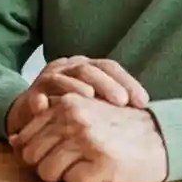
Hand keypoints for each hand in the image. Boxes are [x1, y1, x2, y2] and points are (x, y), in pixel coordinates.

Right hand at [5, 56, 149, 134]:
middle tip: (121, 101)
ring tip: (90, 98)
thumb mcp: (95, 105)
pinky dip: (40, 100)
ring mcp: (48, 79)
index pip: (109, 67)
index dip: (127, 82)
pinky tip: (47, 108)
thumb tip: (150, 114)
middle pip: (88, 69)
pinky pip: (36, 95)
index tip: (143, 102)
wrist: (34, 114)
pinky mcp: (31, 94)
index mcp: (87, 67)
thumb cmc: (72, 111)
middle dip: (106, 84)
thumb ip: (114, 104)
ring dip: (76, 87)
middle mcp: (68, 68)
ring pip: (62, 78)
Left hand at [9, 93, 167, 181]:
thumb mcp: (82, 113)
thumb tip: (12, 141)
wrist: (161, 138)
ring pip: (48, 172)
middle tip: (71, 164)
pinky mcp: (102, 161)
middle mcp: (73, 117)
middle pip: (32, 156)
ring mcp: (87, 139)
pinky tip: (101, 170)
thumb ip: (49, 121)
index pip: (25, 137)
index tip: (53, 155)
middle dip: (46, 166)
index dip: (33, 154)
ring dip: (64, 175)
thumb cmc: (119, 127)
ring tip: (86, 166)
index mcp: (66, 103)